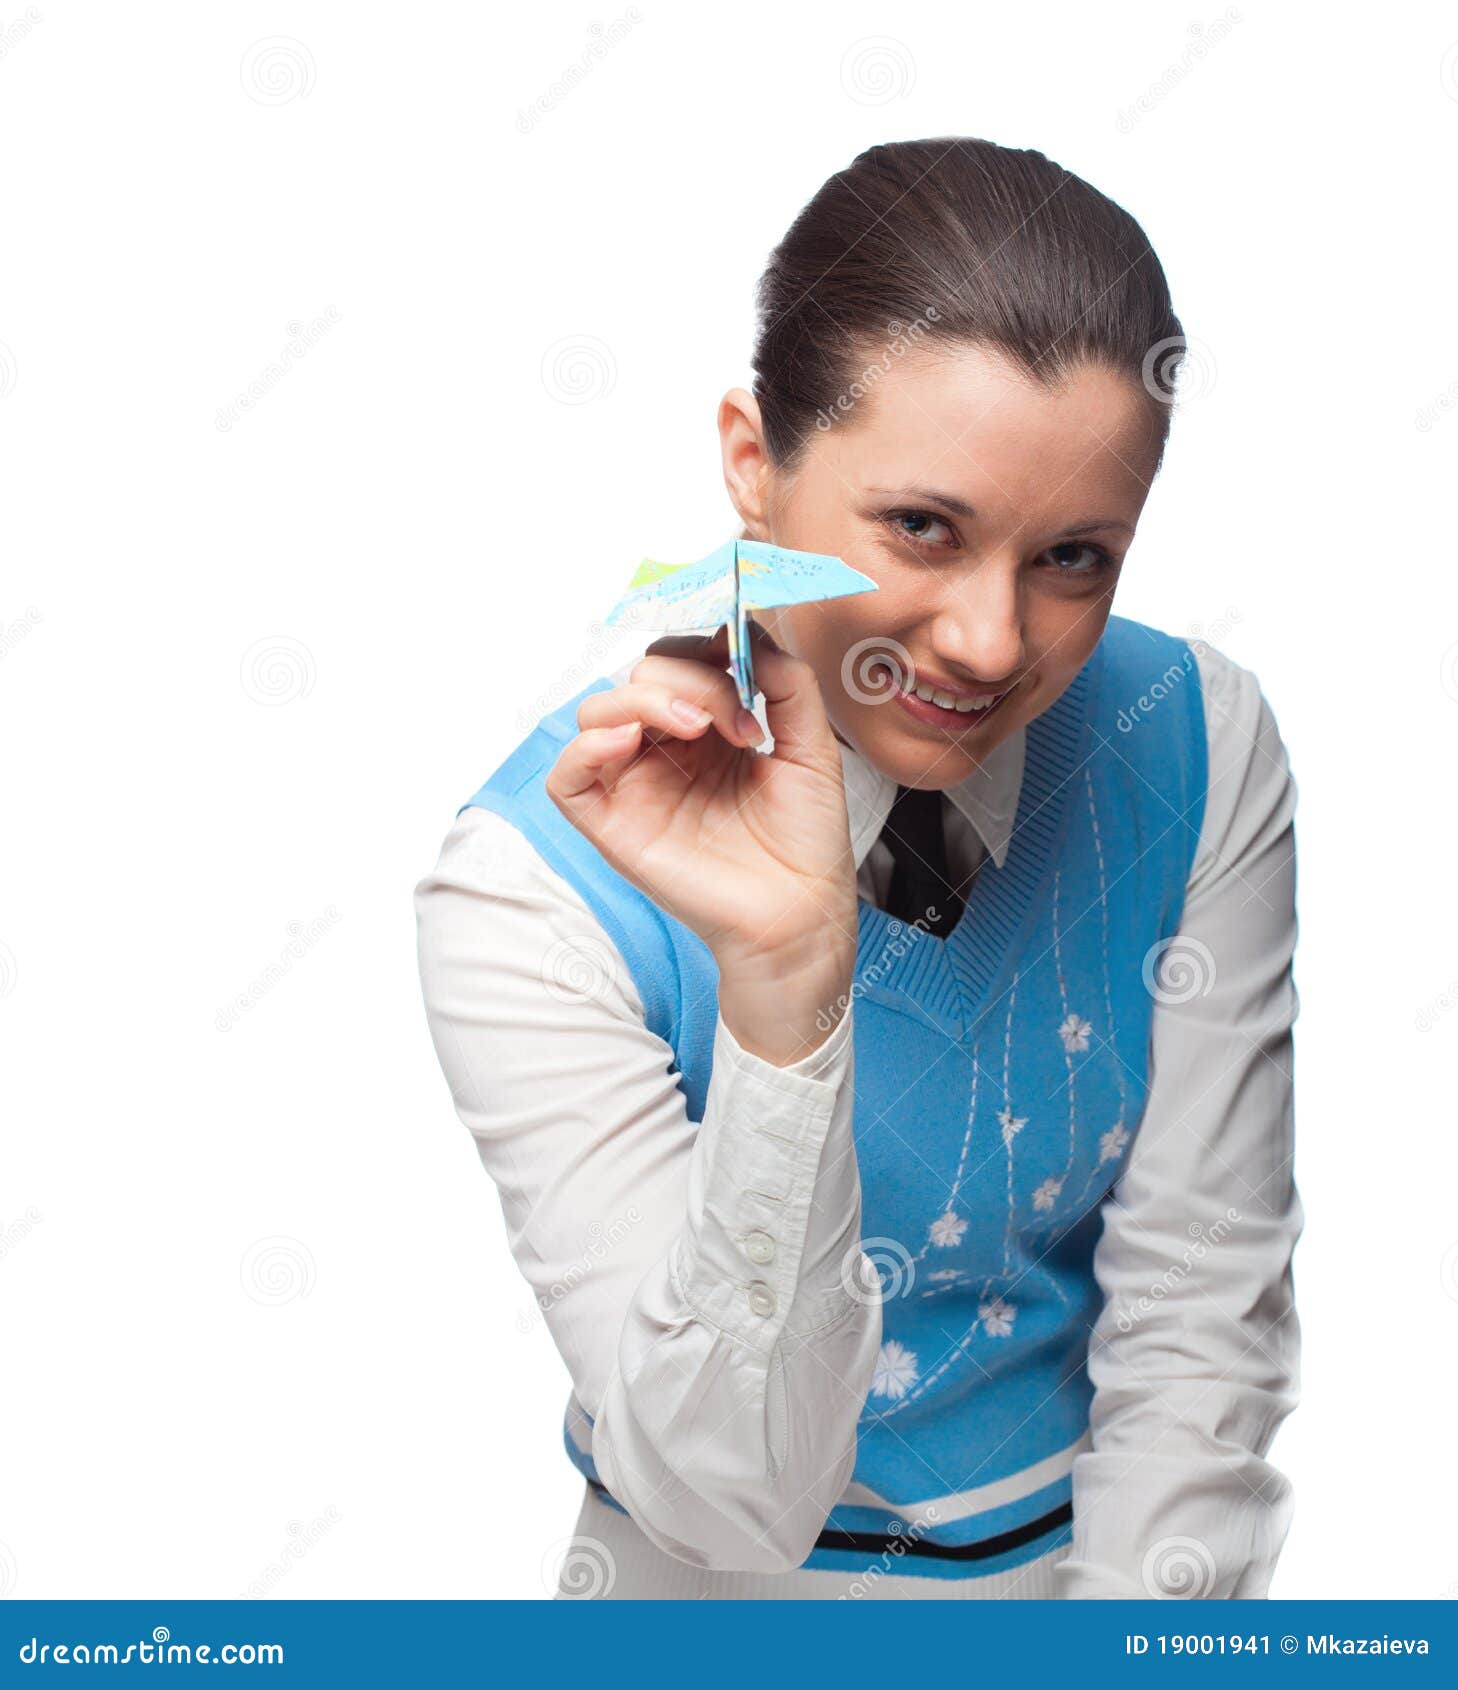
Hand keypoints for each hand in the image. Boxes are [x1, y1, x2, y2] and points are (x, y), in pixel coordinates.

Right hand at [546, 620, 857, 1063]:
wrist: (803, 910)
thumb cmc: (806, 837)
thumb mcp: (810, 742)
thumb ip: (785, 680)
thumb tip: (745, 630)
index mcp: (707, 726)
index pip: (679, 658)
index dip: (704, 647)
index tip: (744, 662)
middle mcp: (665, 749)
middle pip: (640, 675)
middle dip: (688, 677)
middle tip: (738, 720)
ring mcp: (634, 784)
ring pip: (598, 711)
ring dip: (644, 699)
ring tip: (694, 725)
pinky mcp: (613, 824)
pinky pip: (567, 776)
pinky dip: (587, 747)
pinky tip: (630, 742)